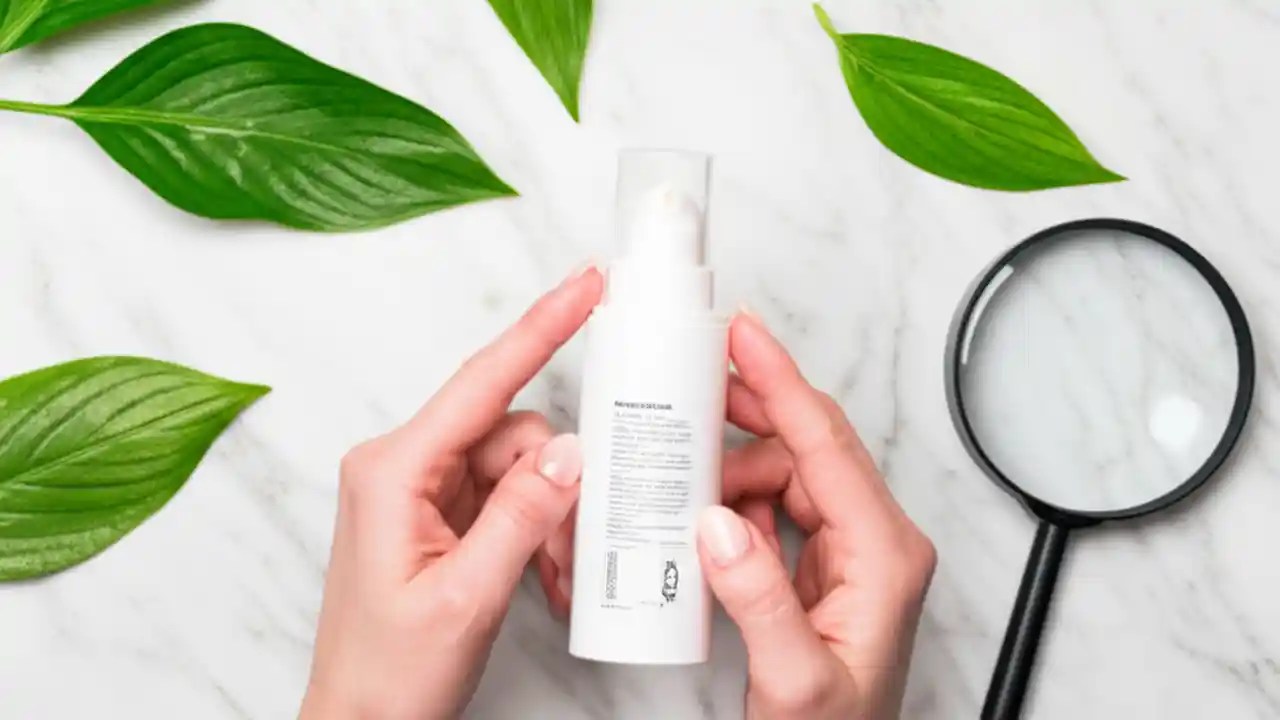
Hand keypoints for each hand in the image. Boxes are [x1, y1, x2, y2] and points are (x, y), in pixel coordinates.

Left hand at [300, 266, 603, 719]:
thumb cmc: (389, 674)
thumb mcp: (468, 597)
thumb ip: (523, 516)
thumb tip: (572, 451)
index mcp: (393, 470)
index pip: (482, 382)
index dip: (541, 327)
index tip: (585, 285)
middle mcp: (402, 465)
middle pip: (513, 434)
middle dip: (556, 486)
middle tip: (572, 549)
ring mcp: (421, 488)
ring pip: (519, 466)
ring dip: (549, 517)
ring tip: (552, 578)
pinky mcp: (439, 512)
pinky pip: (507, 495)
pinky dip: (535, 529)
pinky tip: (542, 573)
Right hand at [536, 311, 935, 719]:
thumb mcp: (792, 679)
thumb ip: (756, 598)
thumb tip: (716, 520)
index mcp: (884, 556)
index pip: (827, 446)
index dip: (781, 383)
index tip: (745, 336)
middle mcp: (877, 544)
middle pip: (812, 445)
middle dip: (755, 406)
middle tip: (698, 376)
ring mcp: (853, 553)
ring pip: (791, 473)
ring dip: (736, 467)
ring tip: (686, 470)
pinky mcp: (826, 567)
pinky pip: (781, 507)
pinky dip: (740, 502)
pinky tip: (707, 514)